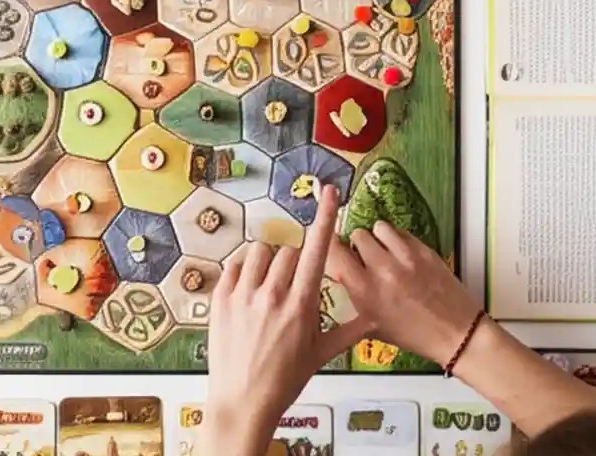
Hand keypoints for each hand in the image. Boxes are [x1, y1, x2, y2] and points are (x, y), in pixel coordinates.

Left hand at [203, 186, 371, 455]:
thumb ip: (349, 331)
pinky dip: (245, 272)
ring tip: (268, 290)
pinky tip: (249, 293)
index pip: (317, 250)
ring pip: (261, 253)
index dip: (325, 217)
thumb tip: (374, 318)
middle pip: (288, 251)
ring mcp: (244, 295)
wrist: (243, 402)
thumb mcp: (320, 355)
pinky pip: (236, 265)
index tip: (328, 192)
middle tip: (290, 291)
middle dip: (293, 265)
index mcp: (301, 305)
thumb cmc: (284, 380)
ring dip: (268, 264)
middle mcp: (272, 294)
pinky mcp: (221, 298)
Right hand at [329, 221, 482, 366]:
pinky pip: (401, 232)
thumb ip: (353, 295)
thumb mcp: (371, 324)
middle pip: (357, 235)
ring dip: (377, 238)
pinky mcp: (424, 250)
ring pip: (378, 227)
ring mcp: (405, 257)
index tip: (334, 249)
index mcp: (365, 291)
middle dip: (357, 245)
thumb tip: (339, 271)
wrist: (454, 333)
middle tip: (364, 257)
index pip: (334, 252)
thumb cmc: (413, 334)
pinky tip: (401, 254)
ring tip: (383, 252)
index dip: (332, 248)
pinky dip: (397, 239)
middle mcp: (382, 270)